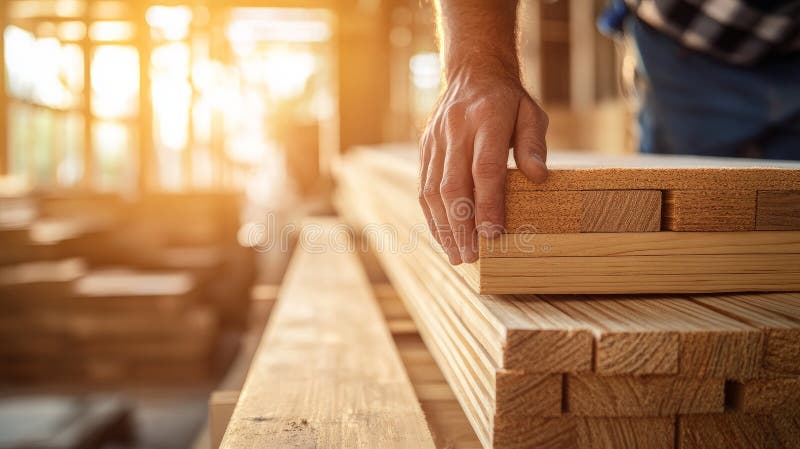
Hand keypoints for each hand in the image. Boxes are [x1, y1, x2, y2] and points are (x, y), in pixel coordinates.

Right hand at [419, 65, 548, 264]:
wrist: (472, 71)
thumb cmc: (508, 99)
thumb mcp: (531, 114)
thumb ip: (533, 146)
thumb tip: (539, 178)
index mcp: (486, 119)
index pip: (484, 169)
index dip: (488, 205)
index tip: (493, 235)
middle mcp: (456, 130)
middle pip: (453, 185)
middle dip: (461, 225)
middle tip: (471, 256)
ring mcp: (436, 139)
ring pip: (432, 190)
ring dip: (443, 226)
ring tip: (457, 254)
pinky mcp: (425, 148)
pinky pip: (423, 186)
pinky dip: (432, 215)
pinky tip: (443, 236)